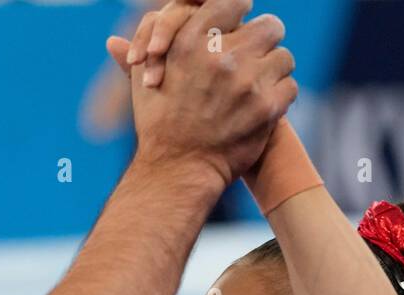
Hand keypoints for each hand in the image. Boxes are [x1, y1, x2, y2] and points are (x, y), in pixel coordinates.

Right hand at [116, 0, 297, 188]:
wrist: (177, 170)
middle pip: (270, 26)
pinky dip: (279, 98)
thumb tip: (114, 40)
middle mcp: (221, 56)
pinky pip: (289, 87)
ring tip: (257, 87)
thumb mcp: (142, 83)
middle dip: (265, 42)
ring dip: (273, 72)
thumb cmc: (157, 125)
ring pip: (283, 58)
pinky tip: (262, 108)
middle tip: (257, 58)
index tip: (241, 27)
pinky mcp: (266, 107)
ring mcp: (246, 81)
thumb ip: (143, 51)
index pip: (235, 2)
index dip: (241, 12)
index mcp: (192, 39)